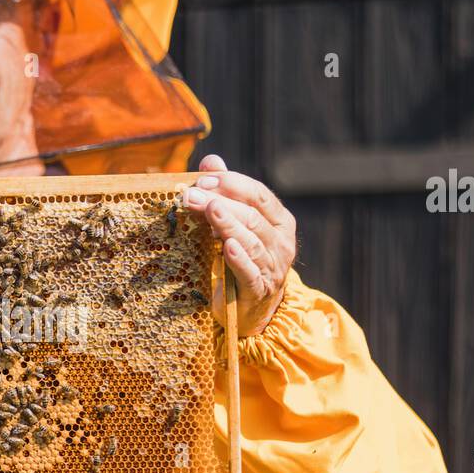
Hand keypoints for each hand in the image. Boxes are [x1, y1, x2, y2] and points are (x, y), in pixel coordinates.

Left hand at [183, 154, 296, 335]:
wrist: (251, 310)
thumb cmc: (240, 261)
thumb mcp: (234, 226)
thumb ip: (225, 194)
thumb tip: (210, 161)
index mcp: (279, 221)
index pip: (259, 195)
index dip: (232, 183)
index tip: (203, 178)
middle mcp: (281, 242)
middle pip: (252, 216)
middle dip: (221, 201)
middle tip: (192, 194)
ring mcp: (273, 267)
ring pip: (252, 241)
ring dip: (227, 224)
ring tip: (208, 209)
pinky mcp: (259, 290)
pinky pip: (250, 272)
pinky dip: (239, 259)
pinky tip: (226, 246)